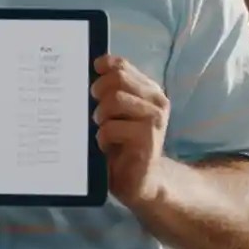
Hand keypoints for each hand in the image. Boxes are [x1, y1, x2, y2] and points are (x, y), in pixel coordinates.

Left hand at [91, 55, 168, 206]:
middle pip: (117, 78)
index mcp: (149, 91)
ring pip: (114, 100)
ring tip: (102, 129)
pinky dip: (102, 138)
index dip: (104, 66)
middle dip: (98, 91)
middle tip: (95, 111)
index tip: (92, 74)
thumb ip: (111, 93)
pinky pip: (111, 128)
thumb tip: (92, 69)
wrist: (140, 182)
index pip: (123, 65)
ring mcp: (154, 119)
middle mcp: (156, 101)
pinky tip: (106, 147)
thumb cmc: (124, 146)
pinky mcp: (148, 138)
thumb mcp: (117, 114)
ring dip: (100, 116)